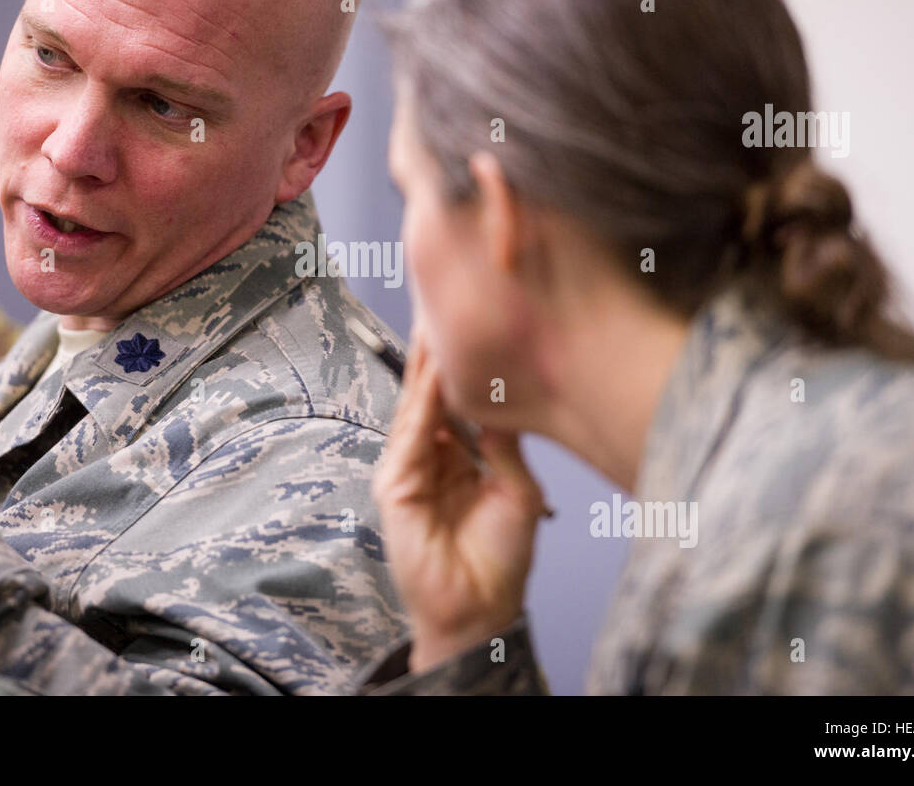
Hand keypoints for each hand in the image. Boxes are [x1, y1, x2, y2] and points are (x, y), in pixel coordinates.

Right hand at [371, 328, 545, 673]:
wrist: (482, 610)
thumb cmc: (500, 560)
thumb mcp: (517, 489)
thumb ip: (506, 444)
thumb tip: (506, 395)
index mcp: (455, 456)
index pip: (451, 400)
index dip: (457, 363)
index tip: (466, 321)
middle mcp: (427, 458)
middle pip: (426, 394)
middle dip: (432, 352)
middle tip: (438, 302)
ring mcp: (407, 471)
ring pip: (416, 407)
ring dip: (425, 367)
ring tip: (434, 323)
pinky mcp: (396, 488)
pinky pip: (411, 436)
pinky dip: (423, 403)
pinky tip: (435, 373)